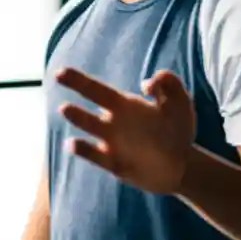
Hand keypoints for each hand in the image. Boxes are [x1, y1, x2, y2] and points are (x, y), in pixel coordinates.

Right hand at [54, 68, 195, 194]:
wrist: (183, 167)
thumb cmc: (179, 132)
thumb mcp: (181, 104)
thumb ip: (170, 84)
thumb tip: (146, 82)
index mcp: (125, 105)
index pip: (99, 90)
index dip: (81, 80)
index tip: (63, 72)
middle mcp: (114, 122)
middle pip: (90, 102)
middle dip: (75, 87)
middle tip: (57, 76)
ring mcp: (112, 143)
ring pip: (90, 128)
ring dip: (79, 118)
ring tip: (66, 108)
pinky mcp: (115, 164)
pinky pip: (97, 156)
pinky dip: (85, 150)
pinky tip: (73, 144)